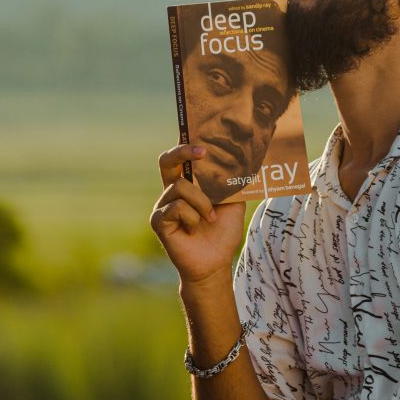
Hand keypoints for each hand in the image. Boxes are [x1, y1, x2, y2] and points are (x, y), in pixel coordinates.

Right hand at [150, 144, 246, 284]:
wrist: (215, 262)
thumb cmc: (222, 232)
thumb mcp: (233, 202)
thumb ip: (231, 182)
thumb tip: (241, 159)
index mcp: (188, 184)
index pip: (181, 158)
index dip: (187, 144)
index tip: (202, 137)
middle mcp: (172, 192)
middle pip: (166, 161)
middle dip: (183, 151)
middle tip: (203, 152)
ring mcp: (163, 205)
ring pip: (180, 187)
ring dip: (202, 202)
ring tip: (209, 218)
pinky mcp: (158, 221)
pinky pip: (176, 207)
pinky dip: (192, 217)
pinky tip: (195, 229)